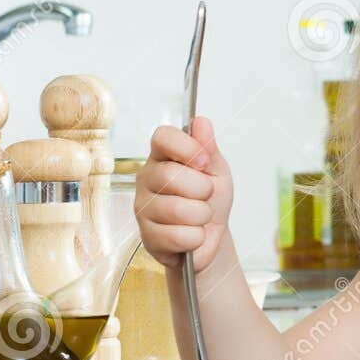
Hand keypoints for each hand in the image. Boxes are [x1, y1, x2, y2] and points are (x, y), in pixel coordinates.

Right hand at [134, 117, 233, 270]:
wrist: (211, 237)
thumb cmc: (210, 200)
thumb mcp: (216, 171)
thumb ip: (208, 148)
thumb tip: (201, 122)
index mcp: (163, 157)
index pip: (162, 137)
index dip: (186, 148)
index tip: (204, 163)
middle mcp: (147, 179)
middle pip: (170, 176)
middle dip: (202, 189)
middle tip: (205, 196)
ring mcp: (143, 208)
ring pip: (176, 209)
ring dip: (201, 215)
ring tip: (199, 216)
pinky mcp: (147, 236)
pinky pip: (178, 236)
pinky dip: (196, 238)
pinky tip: (191, 234)